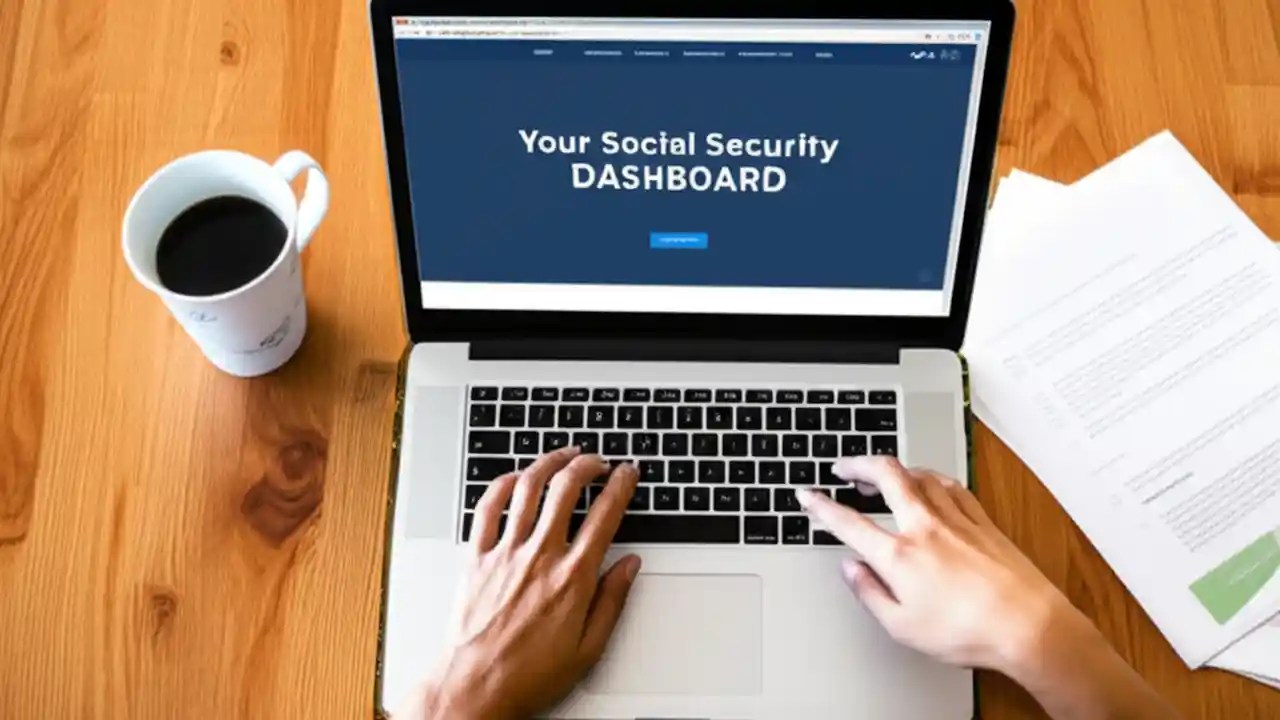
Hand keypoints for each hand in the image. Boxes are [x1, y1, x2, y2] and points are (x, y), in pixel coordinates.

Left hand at [397, 447, 640, 719]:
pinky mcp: (476, 558)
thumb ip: (613, 600)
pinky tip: (515, 478)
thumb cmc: (528, 675)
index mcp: (572, 578)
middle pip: (567, 489)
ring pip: (528, 488)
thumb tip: (630, 565)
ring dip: (549, 463)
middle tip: (597, 461)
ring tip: (563, 455)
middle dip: (588, 465)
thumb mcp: (589, 648)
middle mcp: (539, 557)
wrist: (475, 686)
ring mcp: (505, 553)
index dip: (621, 486)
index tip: (627, 473)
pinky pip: (487, 508)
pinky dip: (502, 484)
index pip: (606, 515)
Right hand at [797, 456, 1066, 671]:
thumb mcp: (903, 626)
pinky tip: (929, 481)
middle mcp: (925, 527)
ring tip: (881, 473)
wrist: (1027, 625)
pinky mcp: (982, 521)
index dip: (821, 506)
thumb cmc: (968, 631)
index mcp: (899, 556)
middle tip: (844, 467)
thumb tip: (851, 570)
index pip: (848, 522)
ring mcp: (955, 519)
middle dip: (858, 464)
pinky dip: (931, 477)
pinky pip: (950, 485)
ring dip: (894, 468)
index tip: (808, 497)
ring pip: (918, 474)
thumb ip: (870, 593)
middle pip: (885, 476)